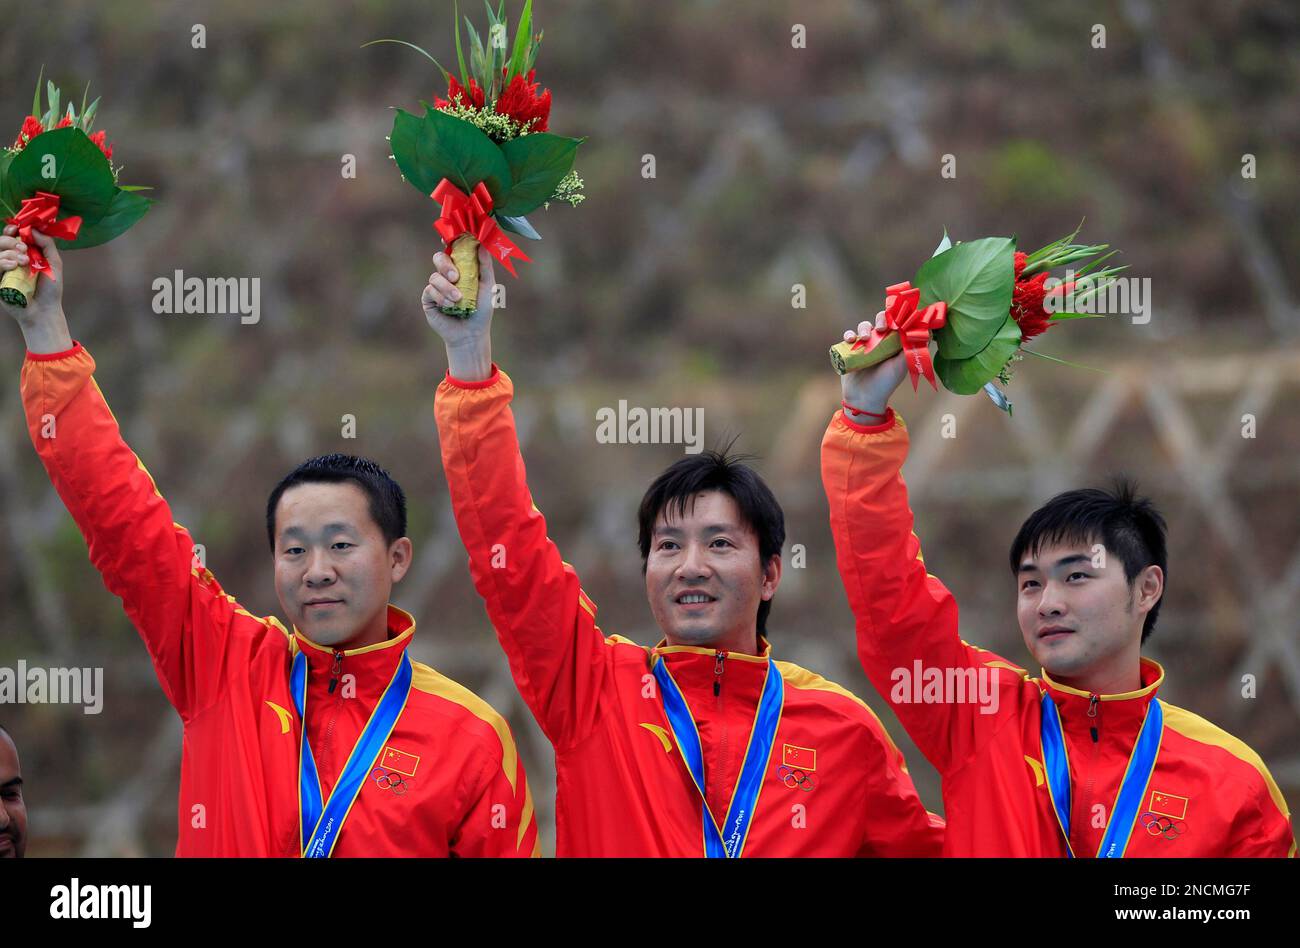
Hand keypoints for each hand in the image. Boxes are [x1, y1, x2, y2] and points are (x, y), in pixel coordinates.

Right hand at [1, 224, 71, 352]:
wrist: (45, 310)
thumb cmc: (51, 289)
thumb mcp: (54, 263)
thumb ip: (46, 244)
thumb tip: (33, 228)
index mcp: (24, 254)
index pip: (12, 236)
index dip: (12, 230)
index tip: (17, 229)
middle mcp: (11, 260)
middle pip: (1, 241)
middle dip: (11, 240)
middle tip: (23, 248)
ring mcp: (3, 270)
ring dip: (9, 252)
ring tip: (24, 261)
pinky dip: (2, 262)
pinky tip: (13, 265)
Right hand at [423, 243, 494, 380]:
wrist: (472, 333)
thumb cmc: (482, 310)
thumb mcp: (488, 286)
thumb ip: (485, 266)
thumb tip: (482, 244)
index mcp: (461, 268)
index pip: (452, 250)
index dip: (449, 241)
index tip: (447, 238)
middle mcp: (447, 275)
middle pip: (439, 258)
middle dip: (446, 265)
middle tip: (456, 277)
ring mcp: (436, 286)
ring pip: (434, 276)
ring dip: (446, 287)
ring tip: (458, 299)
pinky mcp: (428, 299)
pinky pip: (430, 290)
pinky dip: (441, 297)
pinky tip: (450, 306)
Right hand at [839, 311, 910, 416]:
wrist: (865, 397)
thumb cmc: (887, 382)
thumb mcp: (903, 364)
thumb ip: (914, 347)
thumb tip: (930, 330)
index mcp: (894, 342)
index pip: (897, 322)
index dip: (897, 317)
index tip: (897, 321)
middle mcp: (880, 340)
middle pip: (880, 320)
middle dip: (881, 319)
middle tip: (882, 328)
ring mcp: (865, 344)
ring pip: (864, 326)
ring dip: (864, 328)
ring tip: (865, 339)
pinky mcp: (850, 349)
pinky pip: (849, 336)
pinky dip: (849, 335)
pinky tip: (851, 340)